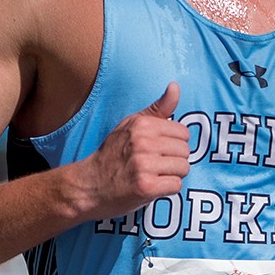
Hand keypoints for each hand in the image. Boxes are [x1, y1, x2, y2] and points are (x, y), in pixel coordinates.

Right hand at [83, 83, 190, 220]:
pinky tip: (152, 186)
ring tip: (154, 175)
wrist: (89, 184)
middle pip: (185, 151)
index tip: (159, 150)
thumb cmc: (113, 153)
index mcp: (143, 125)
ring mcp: (144, 165)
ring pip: (183, 168)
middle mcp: (143, 142)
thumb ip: (158, 108)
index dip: (174, 143)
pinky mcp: (146, 187)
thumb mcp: (131, 124)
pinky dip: (167, 188)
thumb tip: (176, 86)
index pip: (183, 133)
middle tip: (156, 165)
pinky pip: (176, 185)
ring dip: (172, 175)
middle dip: (175, 160)